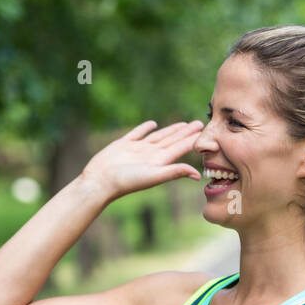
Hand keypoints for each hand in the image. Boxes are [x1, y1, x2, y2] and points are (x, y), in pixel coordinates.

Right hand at [79, 119, 202, 200]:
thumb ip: (175, 172)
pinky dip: (144, 128)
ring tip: (183, 124)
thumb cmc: (126, 181)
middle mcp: (150, 155)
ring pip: (158, 136)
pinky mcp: (123, 144)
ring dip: (171, 130)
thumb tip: (198, 175)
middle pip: (172, 141)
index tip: (204, 132)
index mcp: (159, 162)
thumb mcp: (154, 176)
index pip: (180, 148)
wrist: (100, 181)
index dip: (192, 140)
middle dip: (186, 133)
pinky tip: (152, 124)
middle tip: (200, 123)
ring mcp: (137, 149)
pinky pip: (137, 134)